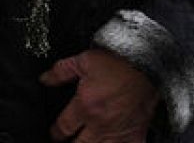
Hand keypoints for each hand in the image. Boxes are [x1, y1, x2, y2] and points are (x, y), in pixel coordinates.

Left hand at [41, 48, 158, 142]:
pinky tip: (111, 142)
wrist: (149, 65)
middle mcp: (100, 124)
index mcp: (85, 106)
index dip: (55, 133)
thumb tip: (44, 79)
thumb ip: (61, 72)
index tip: (55, 133)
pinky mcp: (135, 135)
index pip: (62, 129)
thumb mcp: (85, 60)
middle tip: (69, 140)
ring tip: (86, 142)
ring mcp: (118, 132)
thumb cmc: (119, 62)